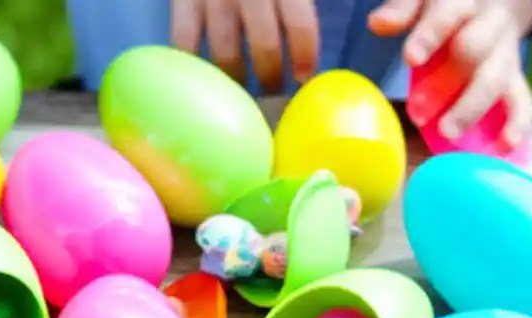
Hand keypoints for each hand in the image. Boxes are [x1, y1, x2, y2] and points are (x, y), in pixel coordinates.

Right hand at [171, 0, 319, 92]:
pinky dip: (194, 65)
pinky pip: (185, 43)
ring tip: (240, 94)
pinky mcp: (182, 0)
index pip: (299, 24)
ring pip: (225, 54)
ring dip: (236, 82)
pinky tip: (203, 79)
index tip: (306, 75)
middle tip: (273, 95)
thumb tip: (349, 9)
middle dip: (272, 77)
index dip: (304, 55)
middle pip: (264, 46)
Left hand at [368, 0, 531, 144]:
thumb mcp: (423, 1)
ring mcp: (506, 54)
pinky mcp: (515, 79)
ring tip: (447, 132)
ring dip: (471, 108)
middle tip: (417, 111)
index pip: (449, 13)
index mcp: (464, 2)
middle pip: (473, 50)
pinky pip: (522, 100)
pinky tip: (504, 145)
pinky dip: (517, 123)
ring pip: (495, 79)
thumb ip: (403, 9)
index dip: (430, 36)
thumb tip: (378, 23)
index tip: (411, 58)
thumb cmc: (445, 9)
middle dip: (445, 82)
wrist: (489, 9)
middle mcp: (490, 25)